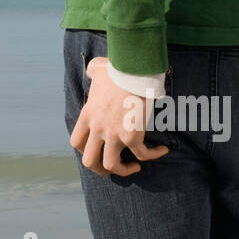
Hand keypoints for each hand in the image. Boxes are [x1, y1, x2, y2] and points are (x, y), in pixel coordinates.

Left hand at [69, 56, 169, 176]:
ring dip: (124, 170)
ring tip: (134, 167)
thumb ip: (92, 72)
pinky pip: (143, 155)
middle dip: (100, 169)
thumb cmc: (117, 67)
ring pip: (112, 165)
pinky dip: (154, 155)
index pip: (76, 142)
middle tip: (112, 167)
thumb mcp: (97, 69)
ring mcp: (114, 134)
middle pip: (89, 161)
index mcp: (88, 115)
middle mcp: (98, 128)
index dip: (85, 150)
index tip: (98, 149)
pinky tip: (163, 150)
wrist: (132, 70)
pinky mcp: (132, 135)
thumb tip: (93, 69)